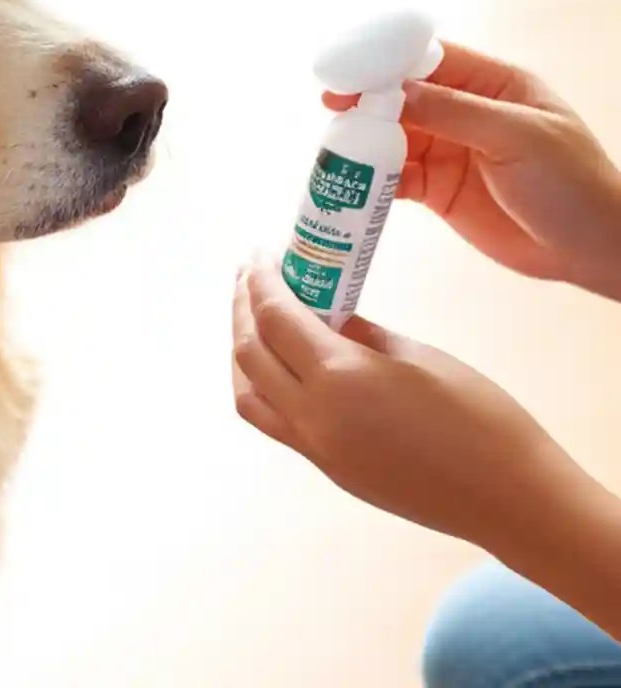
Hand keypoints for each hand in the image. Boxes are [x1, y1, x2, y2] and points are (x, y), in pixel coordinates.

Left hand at [231, 259, 594, 548]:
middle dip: (243, 308)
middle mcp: (312, 416)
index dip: (261, 281)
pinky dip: (261, 386)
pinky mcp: (326, 468)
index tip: (259, 253)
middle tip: (249, 274)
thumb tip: (323, 313)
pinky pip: (272, 421)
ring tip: (251, 316)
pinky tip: (277, 364)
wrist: (508, 498)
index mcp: (339, 377)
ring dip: (242, 352)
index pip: (275, 319)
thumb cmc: (479, 417)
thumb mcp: (418, 356)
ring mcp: (314, 448)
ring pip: (248, 394)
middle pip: (248, 354)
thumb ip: (360, 333)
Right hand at [324, 42, 620, 300]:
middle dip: (368, 105)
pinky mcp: (438, 190)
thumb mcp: (516, 136)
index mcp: (494, 86)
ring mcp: (450, 152)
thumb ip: (454, 113)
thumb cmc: (569, 183)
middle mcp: (466, 114)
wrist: (587, 248)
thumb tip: (394, 93)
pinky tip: (353, 185)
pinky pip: (396, 179)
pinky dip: (372, 182)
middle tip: (332, 112)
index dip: (389, 66)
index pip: (432, 63)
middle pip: (405, 100)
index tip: (353, 76)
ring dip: (366, 145)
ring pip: (394, 139)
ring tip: (335, 152)